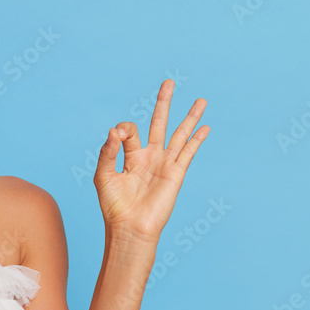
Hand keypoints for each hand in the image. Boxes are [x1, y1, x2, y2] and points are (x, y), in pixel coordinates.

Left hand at [93, 79, 208, 242]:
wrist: (130, 227)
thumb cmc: (114, 206)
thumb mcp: (104, 175)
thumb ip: (108, 151)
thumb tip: (114, 130)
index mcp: (130, 156)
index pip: (130, 130)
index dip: (122, 130)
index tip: (117, 137)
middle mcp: (149, 156)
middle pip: (159, 122)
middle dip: (164, 102)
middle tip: (169, 82)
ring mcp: (164, 164)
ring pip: (179, 134)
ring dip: (190, 116)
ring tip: (201, 100)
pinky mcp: (175, 173)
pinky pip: (188, 152)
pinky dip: (197, 139)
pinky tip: (205, 127)